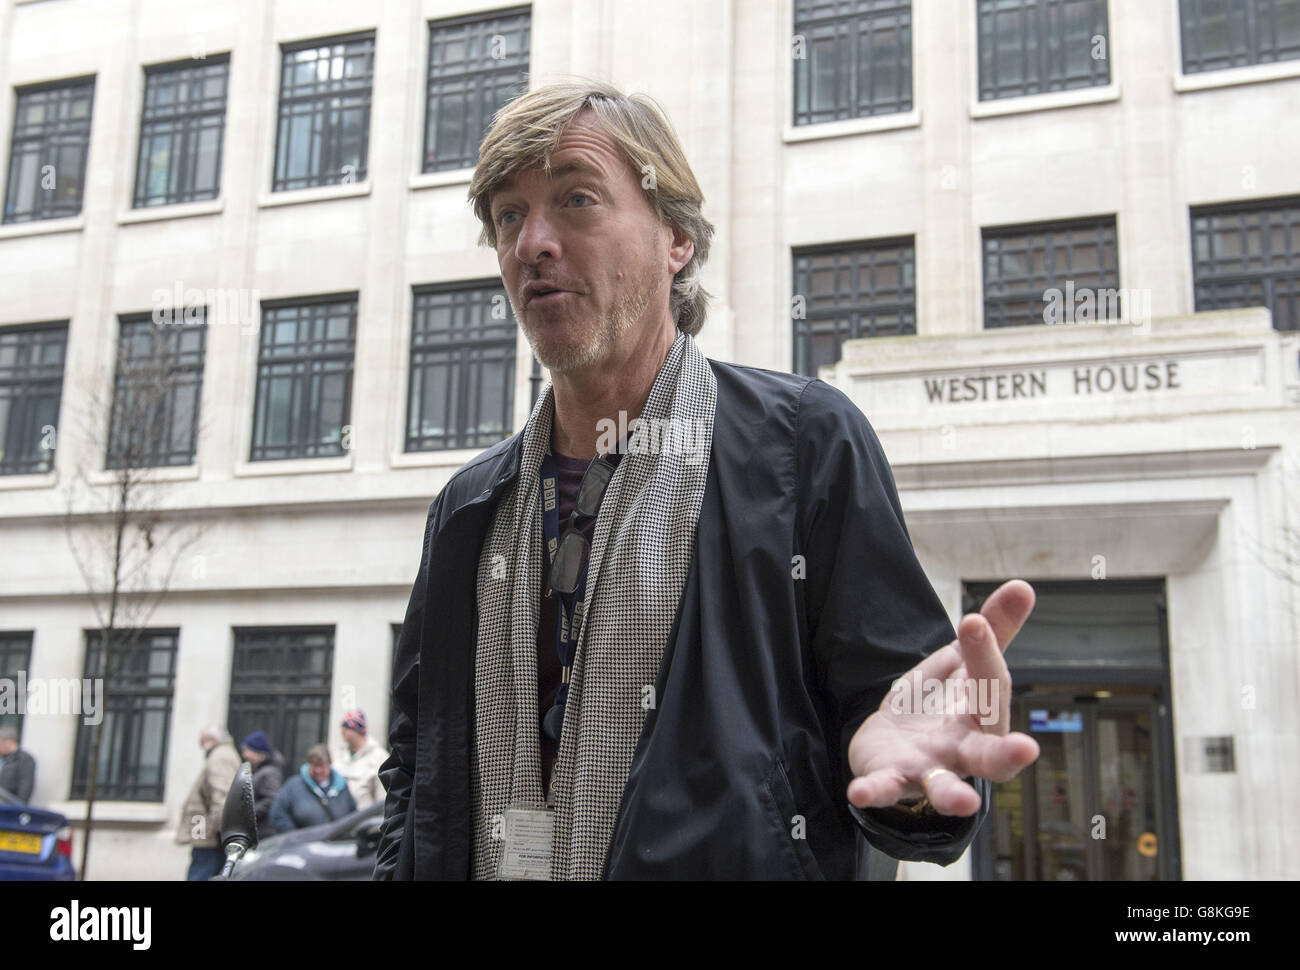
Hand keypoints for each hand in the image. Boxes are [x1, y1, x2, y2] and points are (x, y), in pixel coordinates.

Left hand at [846, 579, 1040, 815]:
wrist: (894, 744)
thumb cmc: (939, 704)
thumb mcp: (962, 663)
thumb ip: (992, 628)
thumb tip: (1024, 585)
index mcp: (982, 714)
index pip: (990, 684)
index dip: (984, 653)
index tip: (973, 622)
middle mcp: (964, 747)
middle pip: (991, 754)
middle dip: (1008, 755)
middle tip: (1027, 750)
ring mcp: (930, 767)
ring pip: (946, 786)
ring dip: (953, 794)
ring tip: (965, 803)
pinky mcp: (894, 778)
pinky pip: (885, 789)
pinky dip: (874, 792)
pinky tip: (857, 792)